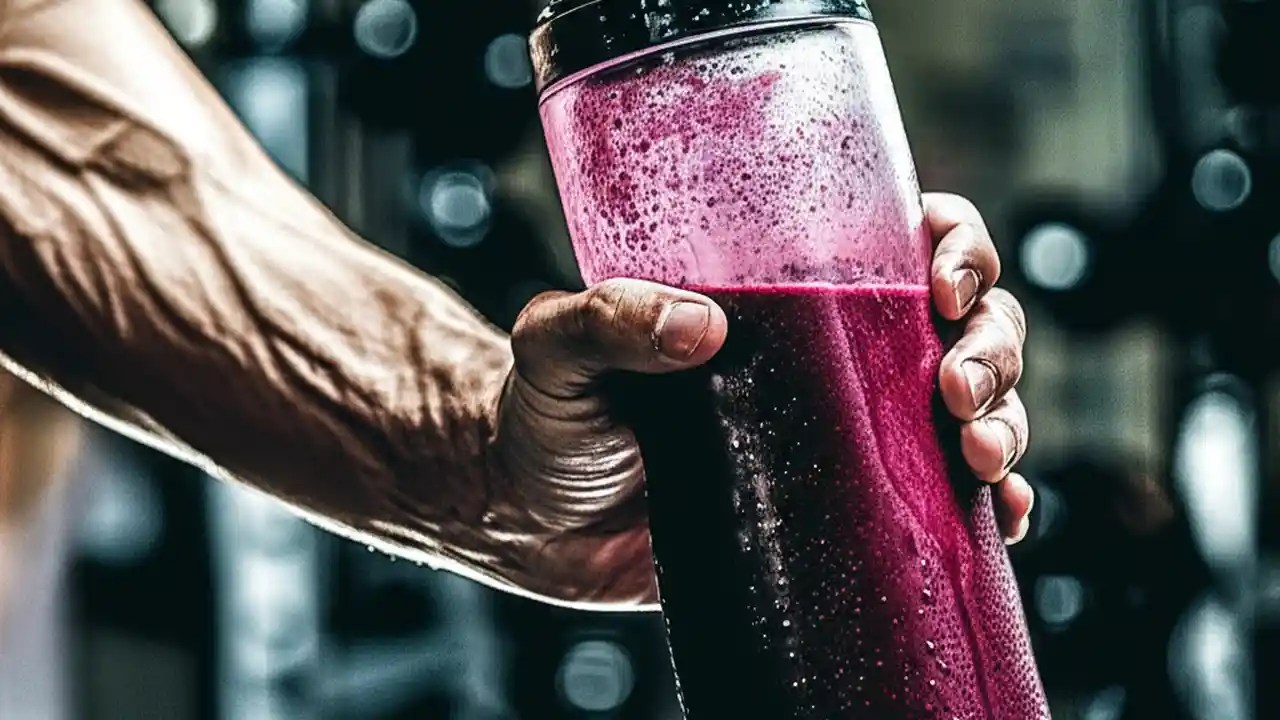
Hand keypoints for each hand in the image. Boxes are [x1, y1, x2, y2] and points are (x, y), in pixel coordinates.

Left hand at [490, 192, 1029, 606]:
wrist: (534, 519)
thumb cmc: (550, 413)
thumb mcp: (558, 345)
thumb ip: (608, 318)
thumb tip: (702, 325)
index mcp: (784, 294)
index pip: (902, 239)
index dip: (954, 247)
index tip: (941, 284)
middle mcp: (834, 356)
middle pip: (966, 324)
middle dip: (990, 347)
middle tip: (954, 390)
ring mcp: (848, 435)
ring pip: (976, 408)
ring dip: (1005, 422)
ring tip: (975, 453)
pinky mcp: (845, 511)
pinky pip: (945, 503)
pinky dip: (991, 503)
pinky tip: (996, 512)